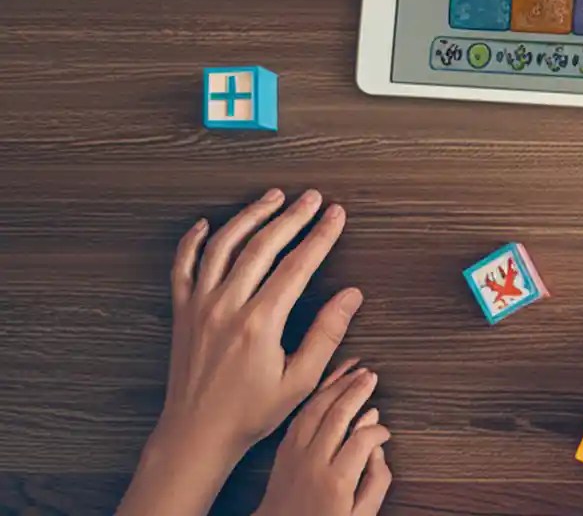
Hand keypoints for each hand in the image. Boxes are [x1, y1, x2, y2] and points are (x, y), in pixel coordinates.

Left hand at [120, 189, 360, 515]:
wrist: (197, 432)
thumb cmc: (251, 413)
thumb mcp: (300, 380)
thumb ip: (327, 334)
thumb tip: (351, 295)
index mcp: (259, 322)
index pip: (297, 265)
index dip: (321, 236)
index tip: (337, 215)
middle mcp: (226, 305)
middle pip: (263, 245)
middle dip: (292, 216)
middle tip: (313, 198)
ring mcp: (200, 305)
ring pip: (224, 245)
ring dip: (250, 216)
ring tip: (273, 197)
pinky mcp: (182, 311)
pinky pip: (183, 266)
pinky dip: (193, 241)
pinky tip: (208, 224)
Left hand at [257, 360, 392, 515]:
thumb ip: (376, 482)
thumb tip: (378, 451)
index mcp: (336, 480)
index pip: (362, 438)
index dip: (379, 430)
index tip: (384, 431)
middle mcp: (313, 462)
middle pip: (338, 414)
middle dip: (357, 391)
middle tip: (372, 376)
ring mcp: (295, 453)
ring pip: (316, 408)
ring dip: (336, 385)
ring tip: (353, 370)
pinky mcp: (284, 449)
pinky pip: (301, 414)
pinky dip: (316, 395)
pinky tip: (328, 385)